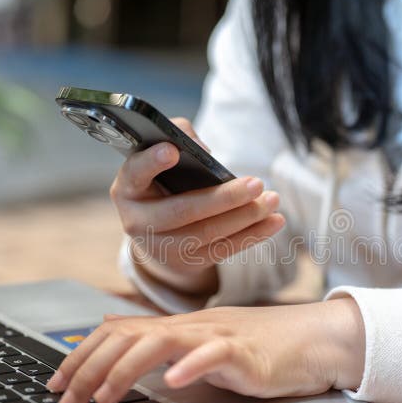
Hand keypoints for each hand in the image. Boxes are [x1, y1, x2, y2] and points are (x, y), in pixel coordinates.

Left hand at [47, 298, 365, 402]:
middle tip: (65, 400)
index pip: (117, 333)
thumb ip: (155, 335)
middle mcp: (190, 326)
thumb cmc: (258, 345)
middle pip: (129, 337)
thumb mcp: (199, 340)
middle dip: (89, 368)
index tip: (55, 384)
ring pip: (161, 343)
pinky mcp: (245, 352)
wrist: (310, 337)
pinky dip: (192, 366)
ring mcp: (216, 336)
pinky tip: (174, 382)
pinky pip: (215, 354)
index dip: (81, 356)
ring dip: (126, 370)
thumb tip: (110, 327)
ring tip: (103, 397)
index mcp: (177, 325)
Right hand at [111, 117, 285, 296]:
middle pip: (183, 211)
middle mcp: (138, 221)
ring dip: (245, 217)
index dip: (152, 162)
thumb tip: (205, 151)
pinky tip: (274, 221)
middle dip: (223, 198)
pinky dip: (252, 235)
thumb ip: (179, 139)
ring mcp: (162, 247)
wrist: (157, 232)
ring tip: (272, 199)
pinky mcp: (186, 263)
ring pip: (208, 233)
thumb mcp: (160, 161)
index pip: (135, 173)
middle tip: (256, 183)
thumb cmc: (163, 184)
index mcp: (127, 189)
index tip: (173, 151)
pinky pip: (223, 250)